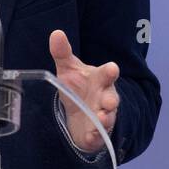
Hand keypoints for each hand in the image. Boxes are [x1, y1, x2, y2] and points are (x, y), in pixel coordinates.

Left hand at [49, 29, 118, 154]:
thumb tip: (56, 33)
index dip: (110, 71)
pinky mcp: (97, 131)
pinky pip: (99, 135)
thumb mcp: (68, 69)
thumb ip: (62, 53)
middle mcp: (105, 97)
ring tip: (101, 118)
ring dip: (106, 118)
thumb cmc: (77, 86)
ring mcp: (103, 115)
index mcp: (99, 79)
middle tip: (108, 101)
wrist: (78, 113)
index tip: (112, 68)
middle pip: (112, 97)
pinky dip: (96, 136)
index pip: (107, 74)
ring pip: (108, 117)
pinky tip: (91, 136)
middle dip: (111, 99)